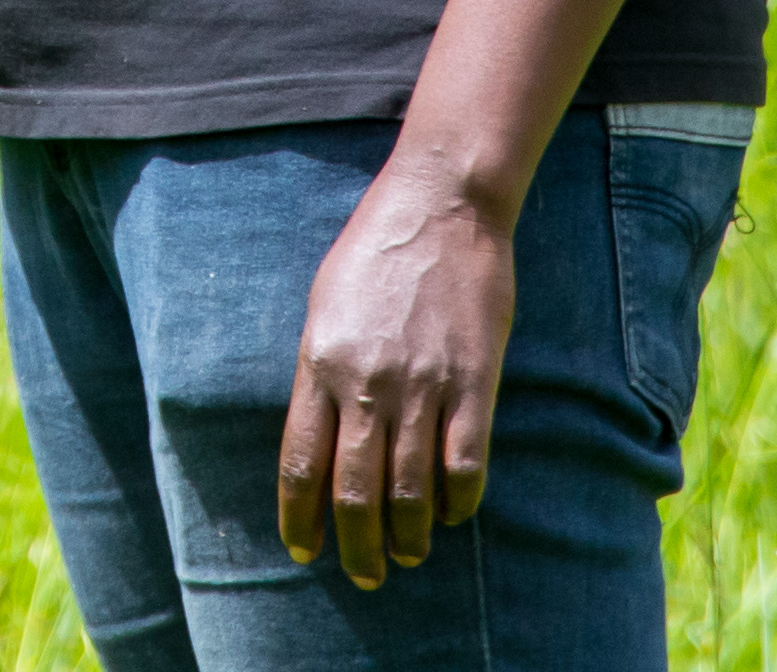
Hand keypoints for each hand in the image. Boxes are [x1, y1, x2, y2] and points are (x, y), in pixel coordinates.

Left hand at [277, 148, 514, 587]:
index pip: (302, 464)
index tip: (305, 549)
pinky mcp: (474, 382)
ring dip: (406, 536)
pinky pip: (464, 464)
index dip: (302, 517)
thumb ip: (319, 373)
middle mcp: (367, 383)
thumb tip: (321, 440)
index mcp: (320, 363)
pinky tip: (450, 513)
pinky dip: (456, 501)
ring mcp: (423, 385)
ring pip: (409, 490)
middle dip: (356, 546)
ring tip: (406, 556)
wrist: (441, 204)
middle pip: (355, 491)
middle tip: (363, 574)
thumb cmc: (374, 250)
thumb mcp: (323, 306)